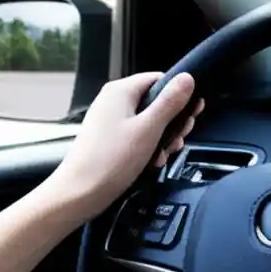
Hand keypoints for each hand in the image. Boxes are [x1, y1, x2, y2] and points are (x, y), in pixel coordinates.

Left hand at [38, 72, 202, 222]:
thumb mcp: (149, 129)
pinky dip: (148, 146)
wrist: (79, 193)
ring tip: (164, 153)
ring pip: (148, 121)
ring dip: (162, 137)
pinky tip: (152, 160)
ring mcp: (109, 120)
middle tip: (178, 138)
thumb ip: (170, 103)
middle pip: (155, 101)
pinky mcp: (108, 138)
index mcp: (121, 91)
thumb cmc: (110, 161)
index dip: (179, 95)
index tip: (191, 113)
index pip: (159, 79)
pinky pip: (136, 135)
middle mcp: (113, 101)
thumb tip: (187, 78)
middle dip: (172, 121)